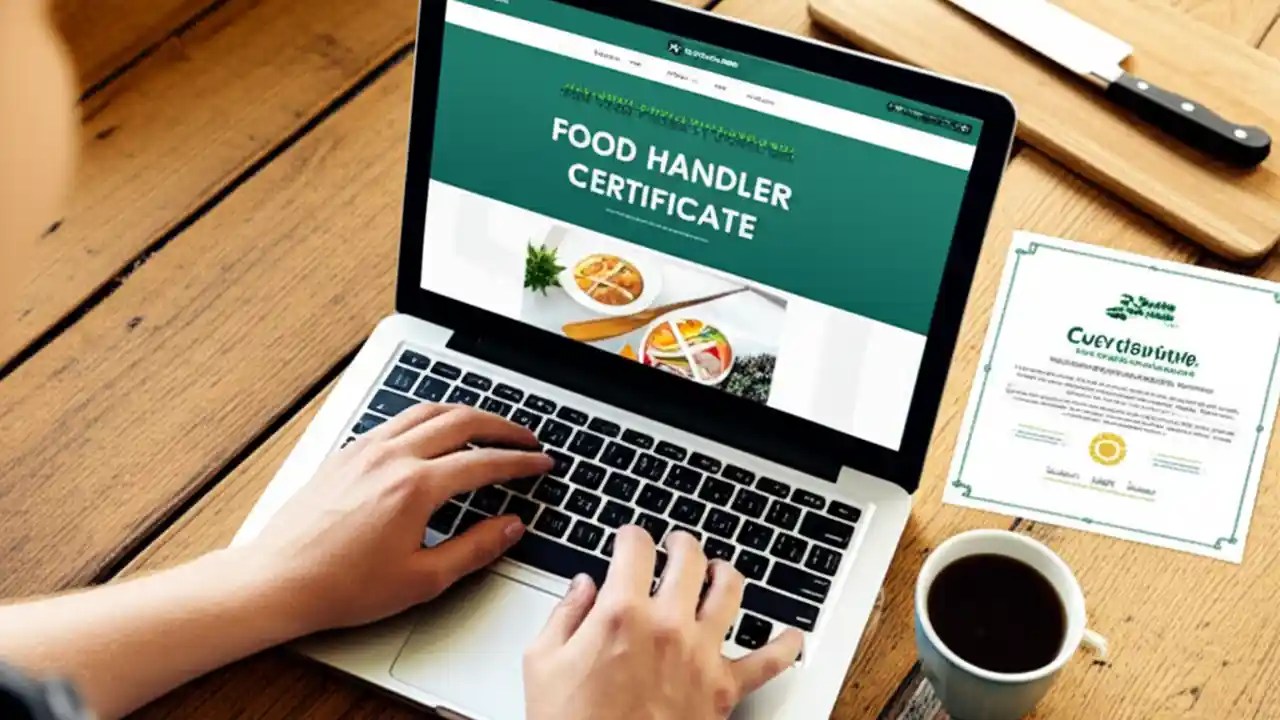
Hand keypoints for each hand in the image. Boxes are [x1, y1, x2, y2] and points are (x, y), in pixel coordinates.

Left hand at [244, 404, 552, 634]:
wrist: (278, 581)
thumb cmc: (342, 587)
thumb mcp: (422, 580)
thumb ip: (475, 549)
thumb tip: (510, 527)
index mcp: (415, 487)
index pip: (484, 462)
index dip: (521, 461)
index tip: (540, 463)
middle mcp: (391, 457)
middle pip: (461, 421)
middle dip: (502, 426)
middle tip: (526, 438)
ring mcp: (365, 450)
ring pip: (427, 411)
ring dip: (466, 413)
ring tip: (487, 426)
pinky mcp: (346, 453)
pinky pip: (396, 420)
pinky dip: (427, 418)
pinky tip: (433, 433)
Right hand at [523, 527, 801, 719]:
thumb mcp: (542, 664)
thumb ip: (563, 615)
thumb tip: (582, 587)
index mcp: (621, 613)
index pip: (636, 547)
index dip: (631, 536)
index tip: (629, 540)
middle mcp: (668, 625)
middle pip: (689, 558)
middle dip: (680, 544)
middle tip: (674, 547)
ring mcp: (701, 654)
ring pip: (730, 591)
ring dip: (724, 573)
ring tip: (717, 571)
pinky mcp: (724, 689)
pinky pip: (769, 662)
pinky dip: (784, 646)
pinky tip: (790, 636)